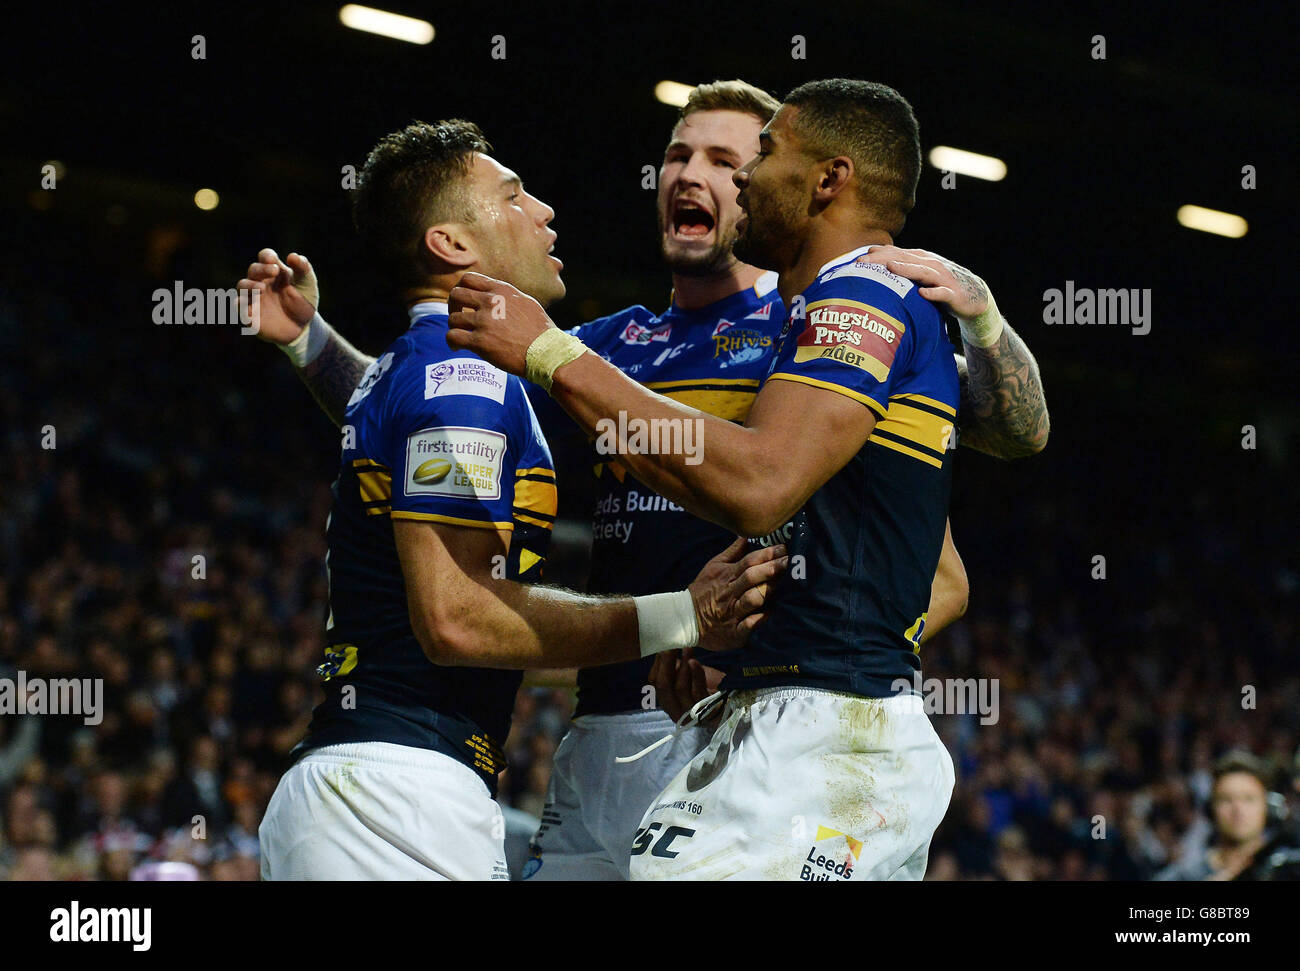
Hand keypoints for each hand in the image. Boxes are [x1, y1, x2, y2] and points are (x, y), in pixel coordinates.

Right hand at [237, 248, 319, 344]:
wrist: (303, 328)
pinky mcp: (250, 313)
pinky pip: (239, 306)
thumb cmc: (303, 303)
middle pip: (254, 269)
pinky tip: (249, 304)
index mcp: (274, 271)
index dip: (267, 256)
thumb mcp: (307, 284)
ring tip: (262, 288)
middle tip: (274, 271)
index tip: (274, 260)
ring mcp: (254, 297)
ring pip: (242, 285)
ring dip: (250, 284)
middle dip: (262, 269)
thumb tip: (293, 255)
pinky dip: (240, 303)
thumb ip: (303, 268)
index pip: (265, 257)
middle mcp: (261, 281)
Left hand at [447, 272, 552, 375]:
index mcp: (501, 290)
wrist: (548, 352)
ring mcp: (484, 321)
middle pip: (456, 295)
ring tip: (460, 337)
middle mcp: (491, 302)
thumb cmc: (541, 331)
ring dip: (454, 328)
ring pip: (453, 318)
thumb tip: (495, 296)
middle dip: (453, 306)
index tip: (464, 302)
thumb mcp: (526, 303)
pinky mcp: (480, 342)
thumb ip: (507, 297)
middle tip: (459, 317)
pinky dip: (451, 342)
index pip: (469, 279)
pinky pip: (453, 337)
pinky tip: (457, 348)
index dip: (461, 289)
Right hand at [648, 647, 725, 722]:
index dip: (658, 663)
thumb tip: (662, 647)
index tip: (664, 645)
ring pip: (680, 688)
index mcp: (667, 702)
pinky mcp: (706, 711)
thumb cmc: (708, 687)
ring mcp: (690, 713)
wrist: (731, 702)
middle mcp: (675, 711)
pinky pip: (698, 691)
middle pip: (663, 687)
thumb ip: (673, 667)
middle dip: (666, 663)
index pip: (654, 683)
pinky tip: (694, 661)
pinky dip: (695, 675)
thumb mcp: (686, 676)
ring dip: (683, 666)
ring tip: (686, 648)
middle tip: (671, 646)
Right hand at [688, 537, 786, 653]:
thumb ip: (733, 552)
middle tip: (788, 561)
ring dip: (767, 591)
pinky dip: (760, 618)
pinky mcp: (734, 632)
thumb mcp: (714, 567)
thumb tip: (747, 535)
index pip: (748, 561)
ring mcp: (732, 613)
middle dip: (771, 568)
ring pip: (752, 599)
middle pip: (751, 578)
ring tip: (781, 585)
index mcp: (726, 576)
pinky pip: (749, 624)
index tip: (783, 547)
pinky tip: (771, 611)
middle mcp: (730, 593)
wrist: (685, 619)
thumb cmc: (703, 590)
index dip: (766, 554)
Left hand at [861, 245, 990, 319]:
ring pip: (923, 272)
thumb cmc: (939, 284)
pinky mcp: (953, 294)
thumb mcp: (919, 274)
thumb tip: (873, 252)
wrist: (973, 295)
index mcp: (920, 260)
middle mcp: (930, 265)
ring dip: (907, 269)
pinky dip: (933, 292)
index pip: (896, 254)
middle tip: (863, 263)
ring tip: (890, 268)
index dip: (877, 256)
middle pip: (905, 260)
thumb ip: (899, 265)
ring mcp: (942, 278)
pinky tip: (922, 293)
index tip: (856, 261)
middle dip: (884, 260)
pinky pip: (942, 293)